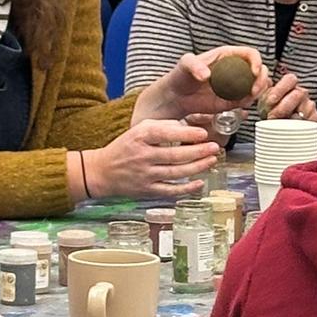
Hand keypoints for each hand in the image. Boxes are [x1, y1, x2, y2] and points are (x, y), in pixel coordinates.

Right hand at [85, 118, 219, 199]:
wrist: (101, 172)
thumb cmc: (124, 148)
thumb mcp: (137, 130)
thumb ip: (161, 126)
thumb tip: (185, 127)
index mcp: (139, 137)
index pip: (164, 134)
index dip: (186, 133)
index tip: (203, 132)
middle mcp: (142, 156)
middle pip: (174, 155)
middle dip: (197, 151)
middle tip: (215, 147)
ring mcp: (144, 175)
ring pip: (175, 173)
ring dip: (197, 167)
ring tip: (212, 160)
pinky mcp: (147, 190)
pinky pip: (170, 190)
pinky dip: (186, 188)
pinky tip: (200, 182)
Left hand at [133, 45, 266, 123]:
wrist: (176, 96)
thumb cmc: (181, 75)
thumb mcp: (185, 64)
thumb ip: (194, 65)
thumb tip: (206, 75)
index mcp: (228, 55)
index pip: (250, 54)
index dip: (257, 61)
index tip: (254, 71)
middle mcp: (235, 69)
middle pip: (260, 69)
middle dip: (262, 78)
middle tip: (254, 89)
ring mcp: (235, 85)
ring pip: (258, 84)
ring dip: (260, 90)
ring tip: (250, 96)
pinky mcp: (233, 100)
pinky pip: (248, 99)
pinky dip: (251, 101)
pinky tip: (243, 103)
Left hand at [259, 70, 315, 121]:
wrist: (288, 124)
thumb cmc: (275, 109)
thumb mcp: (267, 100)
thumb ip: (263, 93)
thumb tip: (256, 89)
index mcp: (290, 85)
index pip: (290, 79)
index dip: (280, 89)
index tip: (270, 101)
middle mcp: (301, 93)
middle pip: (298, 93)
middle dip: (283, 106)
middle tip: (272, 116)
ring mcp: (309, 105)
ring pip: (306, 107)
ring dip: (291, 117)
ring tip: (279, 125)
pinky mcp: (315, 117)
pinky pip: (312, 119)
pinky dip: (301, 124)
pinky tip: (291, 128)